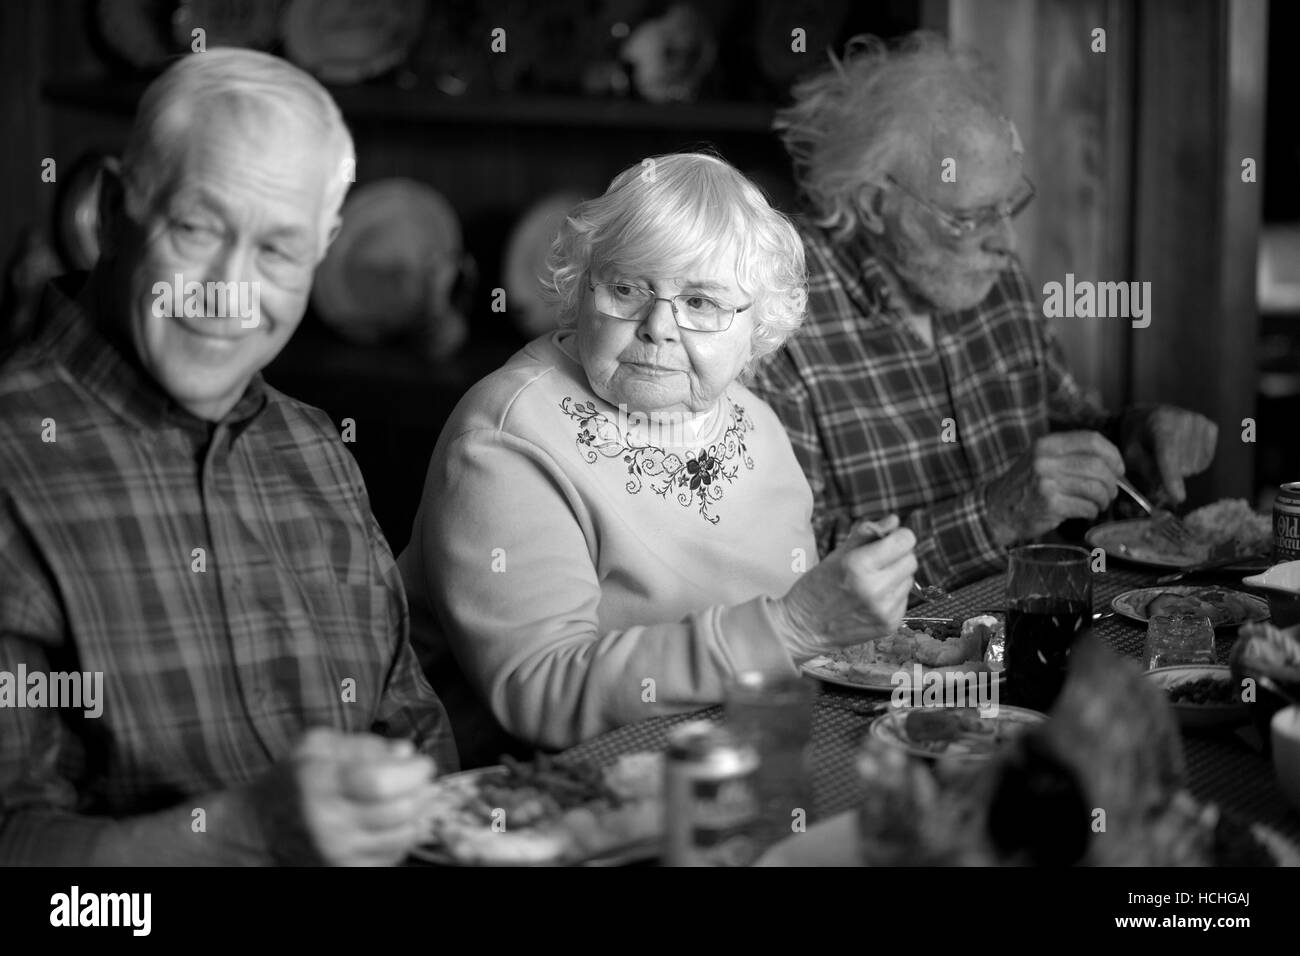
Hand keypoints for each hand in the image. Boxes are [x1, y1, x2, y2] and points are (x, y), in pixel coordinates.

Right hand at [256, 729, 438, 865]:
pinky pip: (391, 857)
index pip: (380, 782)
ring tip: (412, 800)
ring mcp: (336, 854)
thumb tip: (405, 752)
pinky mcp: (344, 873)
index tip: (423, 764)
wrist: (256, 832)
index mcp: (317, 784)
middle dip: (422, 792)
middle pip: (398, 812)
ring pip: (401, 837)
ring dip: (416, 816)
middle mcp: (327, 824)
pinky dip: (400, 838)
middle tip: (424, 781)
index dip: (412, 772)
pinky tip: (393, 823)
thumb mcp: (317, 747)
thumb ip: (363, 744)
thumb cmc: (292, 781)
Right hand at [777, 514, 917, 656]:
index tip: (889, 539)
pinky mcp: (890, 625)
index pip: (904, 541)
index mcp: (859, 565)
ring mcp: (884, 610)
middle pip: (911, 560)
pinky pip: (904, 599)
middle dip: (898, 556)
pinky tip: (872, 599)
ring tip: (871, 582)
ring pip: (909, 579)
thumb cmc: (816, 588)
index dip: (899, 536)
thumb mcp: (836, 555)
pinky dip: (892, 595)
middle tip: (878, 561)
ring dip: (896, 576)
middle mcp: (875, 589)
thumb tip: (894, 520)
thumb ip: (866, 534)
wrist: (804, 630)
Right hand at [984, 431, 1124, 545]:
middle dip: (1112, 481)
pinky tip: (1086, 512)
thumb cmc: (1026, 485)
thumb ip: (1071, 455)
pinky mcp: (1050, 504)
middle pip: (1098, 466)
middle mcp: (1046, 460)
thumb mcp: (1042, 459)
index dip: (1112, 455)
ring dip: (1104, 499)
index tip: (1119, 468)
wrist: (997, 509)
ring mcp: (1047, 482)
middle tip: (1111, 491)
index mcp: (1047, 444)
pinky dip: (1092, 512)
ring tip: (1099, 503)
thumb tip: (1114, 465)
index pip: (1092, 440)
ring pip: (1095, 487)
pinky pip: (1086, 507)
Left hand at [1121, 406, 1216, 504]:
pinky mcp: (1211, 427)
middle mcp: (1184, 419)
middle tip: (1157, 457)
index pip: (1168, 456)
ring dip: (1181, 468)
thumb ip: (1146, 469)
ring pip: (1195, 466)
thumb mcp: (1130, 454)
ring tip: (1169, 451)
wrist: (1149, 415)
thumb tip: (1166, 488)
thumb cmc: (1137, 437)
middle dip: (1169, 472)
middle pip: (1183, 467)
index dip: (1172, 478)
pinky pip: (1205, 461)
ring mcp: (1200, 422)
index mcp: (1159, 424)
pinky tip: (1182, 450)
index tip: (1178, 498)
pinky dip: (1193, 463)